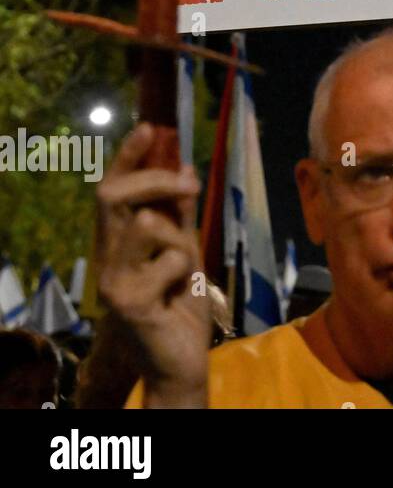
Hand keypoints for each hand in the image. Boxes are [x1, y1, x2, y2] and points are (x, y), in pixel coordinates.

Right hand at [95, 123, 208, 406]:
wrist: (179, 359)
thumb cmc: (180, 305)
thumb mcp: (186, 252)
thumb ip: (180, 216)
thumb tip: (185, 169)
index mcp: (120, 244)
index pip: (112, 192)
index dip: (128, 158)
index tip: (149, 128)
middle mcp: (108, 258)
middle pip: (115, 197)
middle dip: (155, 179)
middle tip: (189, 182)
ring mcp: (113, 280)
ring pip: (149, 224)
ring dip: (182, 241)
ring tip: (185, 270)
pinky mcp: (127, 300)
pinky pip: (172, 259)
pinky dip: (189, 272)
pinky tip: (181, 295)